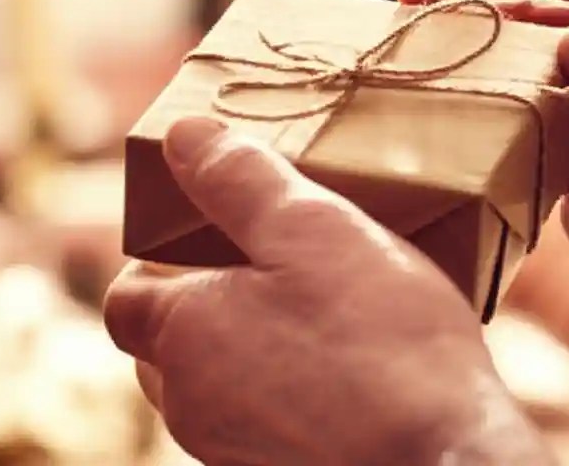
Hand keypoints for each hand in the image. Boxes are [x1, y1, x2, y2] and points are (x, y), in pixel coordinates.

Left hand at [104, 118, 551, 465]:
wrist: (445, 462)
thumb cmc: (380, 342)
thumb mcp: (312, 228)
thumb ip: (240, 178)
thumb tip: (179, 135)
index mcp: (183, 335)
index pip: (124, 301)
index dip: (152, 266)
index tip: (200, 239)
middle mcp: (193, 407)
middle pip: (164, 351)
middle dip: (200, 310)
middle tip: (265, 271)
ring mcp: (236, 454)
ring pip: (218, 393)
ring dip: (248, 354)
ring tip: (318, 318)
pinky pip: (267, 427)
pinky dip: (289, 396)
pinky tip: (353, 375)